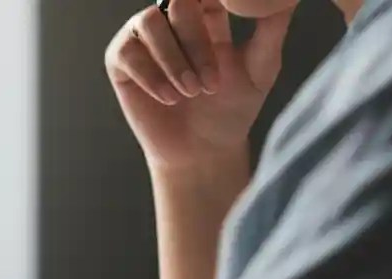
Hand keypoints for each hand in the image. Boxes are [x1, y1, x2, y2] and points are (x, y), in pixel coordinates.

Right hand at [104, 0, 293, 168]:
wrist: (201, 151)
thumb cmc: (231, 109)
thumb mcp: (261, 66)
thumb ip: (271, 26)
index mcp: (205, 13)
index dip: (209, 0)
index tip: (219, 31)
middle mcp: (171, 19)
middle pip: (179, 2)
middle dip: (196, 41)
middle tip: (211, 83)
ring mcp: (143, 37)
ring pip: (151, 22)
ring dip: (173, 59)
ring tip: (190, 92)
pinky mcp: (120, 61)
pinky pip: (128, 52)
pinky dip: (151, 76)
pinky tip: (168, 98)